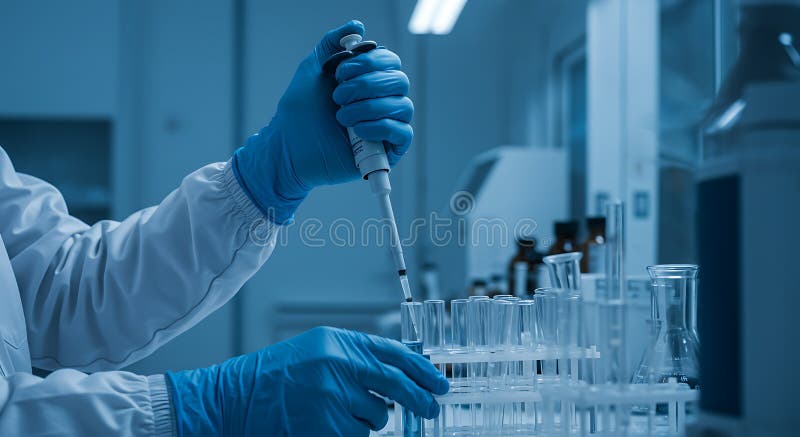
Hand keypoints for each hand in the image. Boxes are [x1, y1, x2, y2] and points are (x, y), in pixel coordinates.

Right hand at [165, 327, 447, 435]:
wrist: (233, 399)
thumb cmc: (275, 376)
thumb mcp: (318, 350)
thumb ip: (357, 356)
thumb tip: (401, 372)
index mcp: (338, 343)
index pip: (394, 353)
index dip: (422, 369)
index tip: (438, 382)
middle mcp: (338, 366)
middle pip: (396, 386)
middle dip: (419, 399)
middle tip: (430, 408)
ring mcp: (333, 399)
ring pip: (377, 417)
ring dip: (367, 420)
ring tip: (334, 411)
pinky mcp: (326, 428)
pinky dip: (349, 434)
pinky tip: (325, 424)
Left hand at [232, 20, 413, 223]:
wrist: (289, 148)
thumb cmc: (299, 112)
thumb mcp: (313, 68)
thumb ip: (332, 43)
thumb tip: (358, 25)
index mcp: (368, 80)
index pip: (390, 62)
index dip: (370, 62)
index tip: (340, 73)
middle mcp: (381, 101)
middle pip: (400, 81)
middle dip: (367, 85)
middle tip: (338, 96)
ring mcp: (386, 126)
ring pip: (403, 106)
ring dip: (370, 107)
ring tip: (341, 116)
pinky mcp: (387, 151)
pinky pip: (403, 133)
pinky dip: (381, 126)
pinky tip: (357, 130)